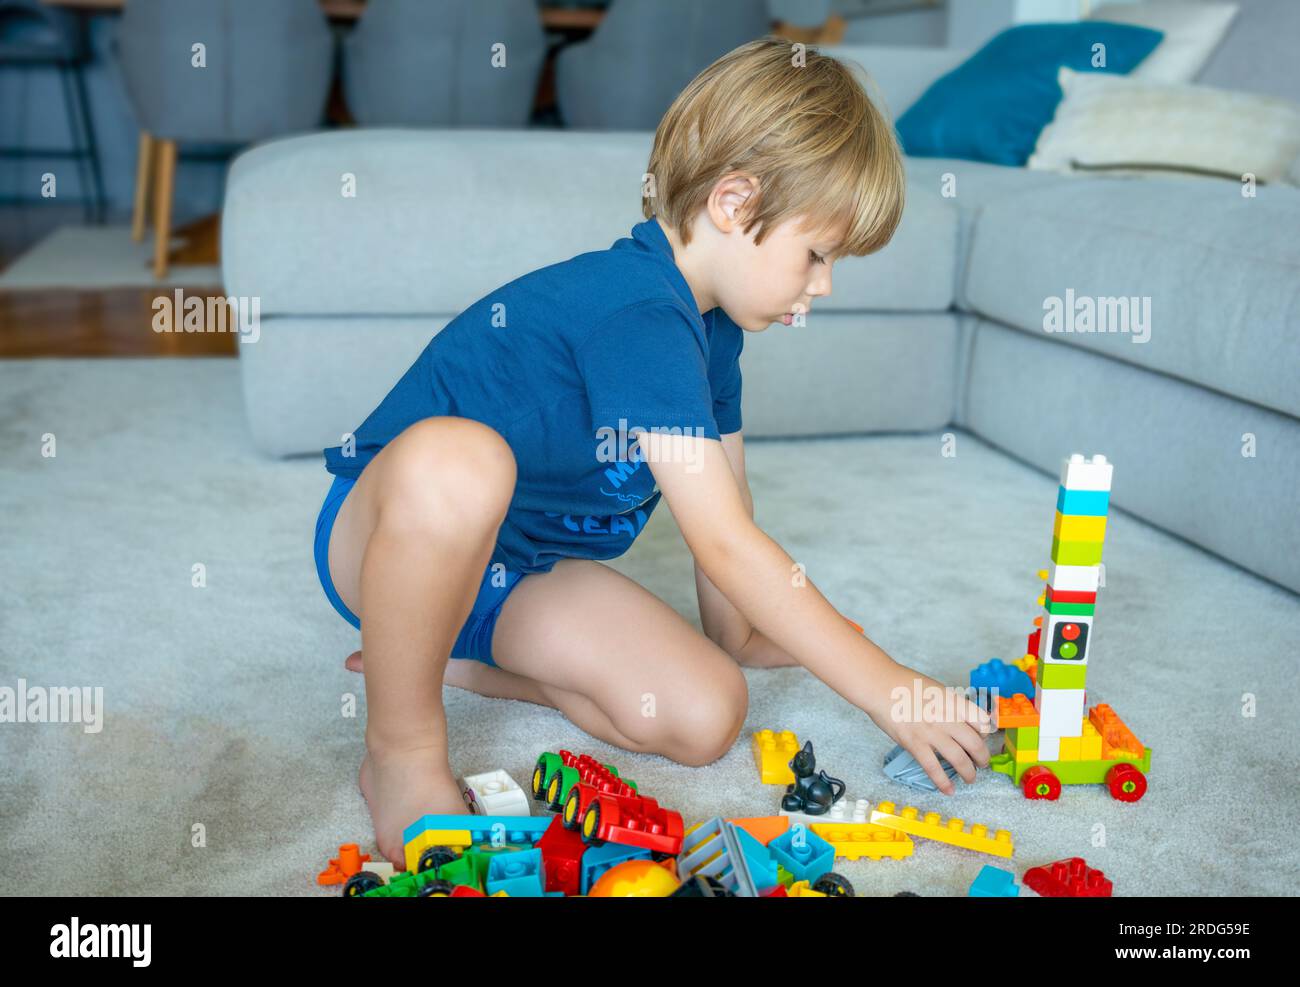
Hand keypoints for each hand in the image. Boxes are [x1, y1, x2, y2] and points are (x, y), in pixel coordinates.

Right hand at [864, 663, 994, 794]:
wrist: (880, 686)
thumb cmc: (904, 684)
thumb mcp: (935, 688)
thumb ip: (949, 704)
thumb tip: (959, 719)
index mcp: (953, 702)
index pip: (982, 721)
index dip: (986, 733)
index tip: (982, 738)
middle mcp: (946, 718)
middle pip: (975, 743)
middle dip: (982, 757)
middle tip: (982, 762)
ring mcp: (931, 732)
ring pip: (959, 759)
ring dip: (968, 772)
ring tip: (970, 777)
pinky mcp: (915, 744)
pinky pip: (933, 768)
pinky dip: (943, 782)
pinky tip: (949, 790)